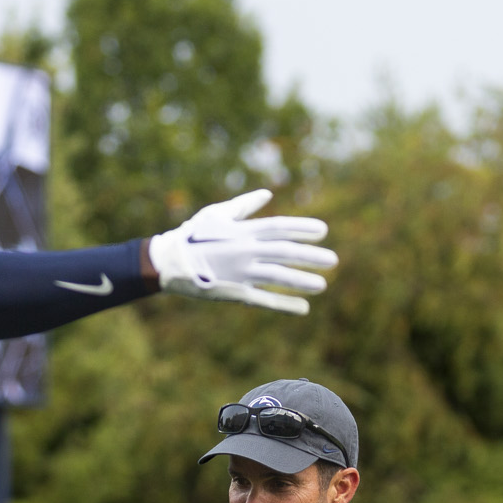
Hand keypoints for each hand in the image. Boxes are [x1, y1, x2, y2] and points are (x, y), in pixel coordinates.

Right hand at [147, 189, 336, 314]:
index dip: (302, 228)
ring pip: (277, 277)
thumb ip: (245, 205)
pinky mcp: (234, 291)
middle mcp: (246, 250)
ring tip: (323, 285)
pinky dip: (283, 304)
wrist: (169, 261)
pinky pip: (263, 299)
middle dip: (310, 256)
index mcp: (243, 230)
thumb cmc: (193, 234)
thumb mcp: (218, 213)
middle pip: (284, 252)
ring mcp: (240, 272)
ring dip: (301, 281)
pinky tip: (303, 308)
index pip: (279, 227)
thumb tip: (268, 194)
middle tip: (333, 260)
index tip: (323, 231)